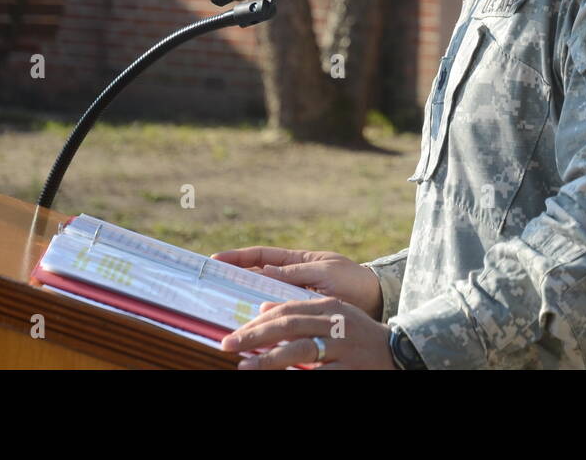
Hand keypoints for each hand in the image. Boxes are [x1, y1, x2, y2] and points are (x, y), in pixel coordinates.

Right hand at [209, 245, 383, 319]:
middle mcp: (290, 279)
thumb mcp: (326, 270)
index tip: (215, 260)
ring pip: (262, 299)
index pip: (261, 256)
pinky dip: (263, 322)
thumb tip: (264, 269)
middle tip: (210, 286)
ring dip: (244, 304)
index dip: (238, 257)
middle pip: (255, 278)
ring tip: (223, 312)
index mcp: (296, 261)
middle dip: (233, 281)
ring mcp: (293, 297)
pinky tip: (252, 329)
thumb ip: (296, 271)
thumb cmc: (352, 279)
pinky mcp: (300, 315)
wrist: (374, 300)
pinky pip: (277, 317)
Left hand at [221, 297, 395, 369]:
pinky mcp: (349, 369)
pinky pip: (318, 375)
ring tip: (245, 367)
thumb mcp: (335, 315)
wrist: (398, 351)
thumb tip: (263, 307)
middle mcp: (336, 324)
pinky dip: (297, 377)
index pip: (288, 309)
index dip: (258, 321)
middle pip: (289, 326)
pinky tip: (280, 380)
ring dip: (269, 359)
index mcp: (330, 307)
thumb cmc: (359, 334)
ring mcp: (344, 347)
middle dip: (255, 335)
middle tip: (228, 344)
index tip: (235, 332)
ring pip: (301, 350)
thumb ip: (301, 310)